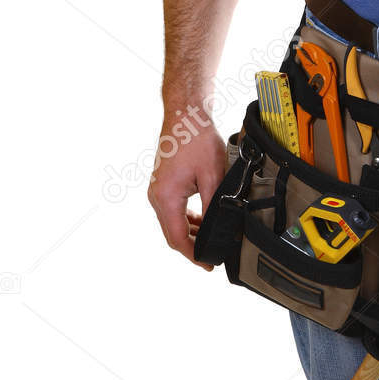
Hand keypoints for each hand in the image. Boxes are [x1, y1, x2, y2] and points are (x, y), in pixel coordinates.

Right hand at [148, 114, 228, 268]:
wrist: (185, 114)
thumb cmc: (196, 139)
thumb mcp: (213, 175)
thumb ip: (215, 205)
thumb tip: (221, 228)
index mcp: (166, 197)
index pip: (177, 238)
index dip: (193, 255)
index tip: (208, 264)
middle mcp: (156, 196)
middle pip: (172, 233)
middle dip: (193, 246)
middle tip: (213, 255)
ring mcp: (157, 190)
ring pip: (172, 222)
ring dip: (190, 232)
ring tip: (211, 237)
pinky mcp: (162, 184)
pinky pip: (172, 210)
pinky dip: (186, 218)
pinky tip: (202, 218)